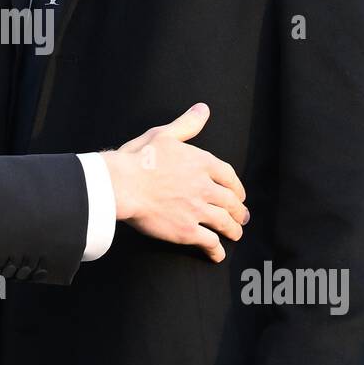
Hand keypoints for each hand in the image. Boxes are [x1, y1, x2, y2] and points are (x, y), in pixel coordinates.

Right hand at [100, 103, 247, 262]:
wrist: (121, 185)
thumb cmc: (138, 158)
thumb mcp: (164, 134)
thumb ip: (187, 124)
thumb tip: (203, 109)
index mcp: (202, 163)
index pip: (229, 176)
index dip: (237, 188)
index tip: (239, 195)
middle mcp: (205, 186)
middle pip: (231, 201)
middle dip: (239, 211)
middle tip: (242, 217)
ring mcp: (197, 210)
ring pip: (225, 222)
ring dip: (234, 230)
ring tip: (236, 234)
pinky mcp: (187, 231)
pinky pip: (210, 243)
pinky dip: (217, 250)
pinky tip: (218, 255)